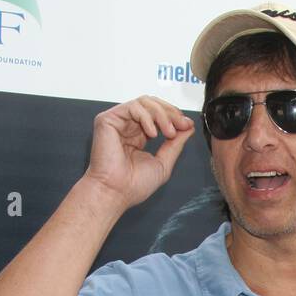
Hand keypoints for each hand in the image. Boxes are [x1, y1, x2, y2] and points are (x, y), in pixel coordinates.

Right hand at [84, 94, 194, 209]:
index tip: (187, 125)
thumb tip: (189, 127)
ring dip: (162, 115)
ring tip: (169, 132)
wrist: (116, 193)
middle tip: (182, 125)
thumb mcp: (163, 162)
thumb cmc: (133, 185)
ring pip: (144, 102)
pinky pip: (133, 107)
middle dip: (171, 112)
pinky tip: (152, 134)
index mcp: (138, 135)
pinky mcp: (107, 120)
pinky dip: (147, 117)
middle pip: (152, 104)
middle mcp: (127, 126)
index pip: (157, 115)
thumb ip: (175, 144)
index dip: (174, 116)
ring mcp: (117, 122)